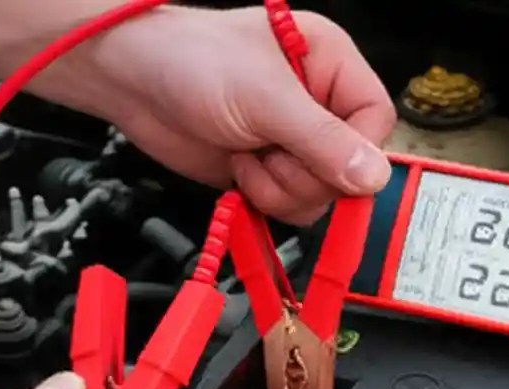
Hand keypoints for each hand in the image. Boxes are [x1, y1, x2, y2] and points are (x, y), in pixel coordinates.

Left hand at [85, 6, 395, 225]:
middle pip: (350, 167)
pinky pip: (289, 206)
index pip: (375, 120)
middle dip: (307, 173)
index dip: (356, 149)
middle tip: (271, 152)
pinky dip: (264, 199)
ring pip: (320, 193)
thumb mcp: (266, 99)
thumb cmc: (193, 62)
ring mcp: (292, 141)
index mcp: (330, 65)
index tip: (326, 161)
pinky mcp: (267, 171)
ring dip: (281, 188)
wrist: (134, 83)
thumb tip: (374, 177)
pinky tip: (239, 170)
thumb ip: (323, 140)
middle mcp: (317, 104)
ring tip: (248, 157)